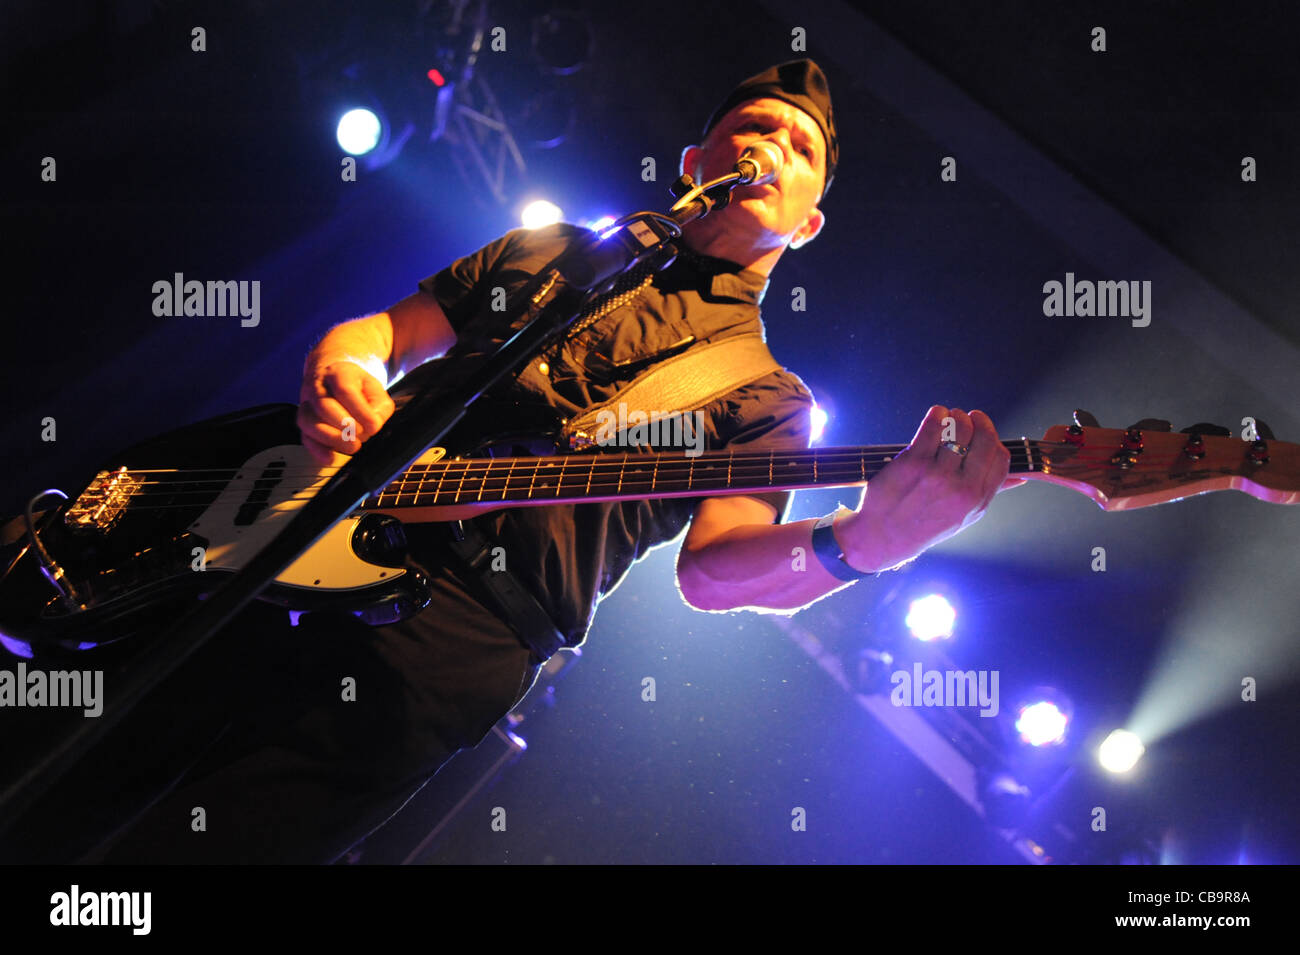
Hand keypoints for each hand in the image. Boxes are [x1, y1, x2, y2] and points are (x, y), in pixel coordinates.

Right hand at [297, 359, 395, 464]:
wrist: (332, 377)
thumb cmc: (356, 387)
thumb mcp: (375, 389)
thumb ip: (379, 406)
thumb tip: (373, 425)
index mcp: (338, 374)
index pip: (345, 390)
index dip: (360, 411)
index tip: (374, 426)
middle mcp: (317, 387)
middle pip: (324, 406)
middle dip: (346, 426)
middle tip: (362, 436)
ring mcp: (307, 404)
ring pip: (309, 421)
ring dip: (332, 439)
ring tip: (353, 446)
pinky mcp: (304, 422)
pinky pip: (305, 437)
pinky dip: (317, 450)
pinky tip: (331, 457)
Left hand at [835, 406, 1018, 571]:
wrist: (881, 538)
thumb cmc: (923, 525)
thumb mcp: (963, 517)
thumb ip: (989, 493)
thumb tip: (1020, 478)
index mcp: (977, 501)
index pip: (1001, 458)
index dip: (994, 439)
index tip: (984, 432)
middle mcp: (961, 489)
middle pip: (985, 439)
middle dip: (979, 421)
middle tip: (969, 416)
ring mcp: (937, 476)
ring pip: (959, 429)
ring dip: (956, 415)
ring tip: (949, 416)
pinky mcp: (913, 464)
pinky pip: (932, 427)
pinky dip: (937, 414)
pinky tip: (936, 414)